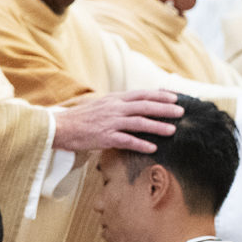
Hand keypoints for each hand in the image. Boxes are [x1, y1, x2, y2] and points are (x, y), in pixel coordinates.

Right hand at [52, 90, 179, 154]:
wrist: (61, 127)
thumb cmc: (82, 117)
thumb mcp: (102, 104)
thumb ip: (119, 103)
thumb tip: (137, 103)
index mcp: (115, 98)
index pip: (142, 94)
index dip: (160, 95)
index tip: (175, 97)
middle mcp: (114, 108)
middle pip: (144, 106)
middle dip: (164, 108)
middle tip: (181, 112)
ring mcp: (110, 122)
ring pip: (139, 122)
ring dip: (157, 126)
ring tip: (172, 130)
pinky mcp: (105, 137)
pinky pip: (126, 140)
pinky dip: (141, 144)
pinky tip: (153, 147)